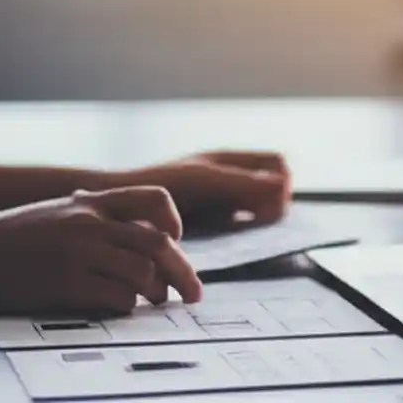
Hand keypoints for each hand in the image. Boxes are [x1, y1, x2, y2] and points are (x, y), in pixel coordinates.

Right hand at [0, 187, 202, 314]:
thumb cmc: (3, 239)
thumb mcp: (53, 213)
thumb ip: (90, 216)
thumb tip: (128, 230)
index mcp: (88, 202)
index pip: (153, 198)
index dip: (174, 222)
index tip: (175, 241)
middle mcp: (88, 222)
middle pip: (160, 242)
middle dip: (184, 271)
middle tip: (194, 293)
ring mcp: (77, 252)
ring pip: (144, 272)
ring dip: (157, 293)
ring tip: (154, 304)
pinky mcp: (64, 283)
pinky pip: (117, 296)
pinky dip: (127, 306)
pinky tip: (120, 309)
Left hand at [112, 151, 291, 230]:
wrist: (118, 206)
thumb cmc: (159, 186)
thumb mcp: (204, 180)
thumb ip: (243, 181)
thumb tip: (283, 185)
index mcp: (228, 159)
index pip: (278, 165)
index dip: (282, 184)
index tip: (270, 204)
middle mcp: (228, 177)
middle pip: (273, 188)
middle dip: (275, 204)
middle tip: (259, 223)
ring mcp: (220, 200)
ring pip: (259, 208)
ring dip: (261, 219)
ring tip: (243, 233)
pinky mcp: (211, 222)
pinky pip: (241, 225)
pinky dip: (245, 232)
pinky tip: (229, 242)